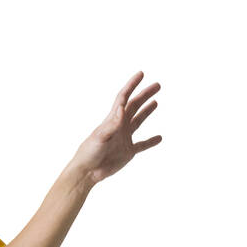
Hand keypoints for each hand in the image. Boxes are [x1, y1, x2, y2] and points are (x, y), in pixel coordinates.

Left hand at [75, 71, 162, 186]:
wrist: (87, 172)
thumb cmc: (89, 153)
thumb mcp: (100, 137)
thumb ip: (112, 123)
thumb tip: (122, 107)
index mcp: (112, 120)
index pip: (124, 98)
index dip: (132, 85)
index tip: (141, 74)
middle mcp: (119, 126)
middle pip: (134, 106)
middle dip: (145, 95)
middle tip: (157, 85)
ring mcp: (124, 139)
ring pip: (138, 121)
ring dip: (147, 111)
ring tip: (156, 102)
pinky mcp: (127, 152)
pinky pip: (142, 145)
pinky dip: (151, 142)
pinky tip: (159, 138)